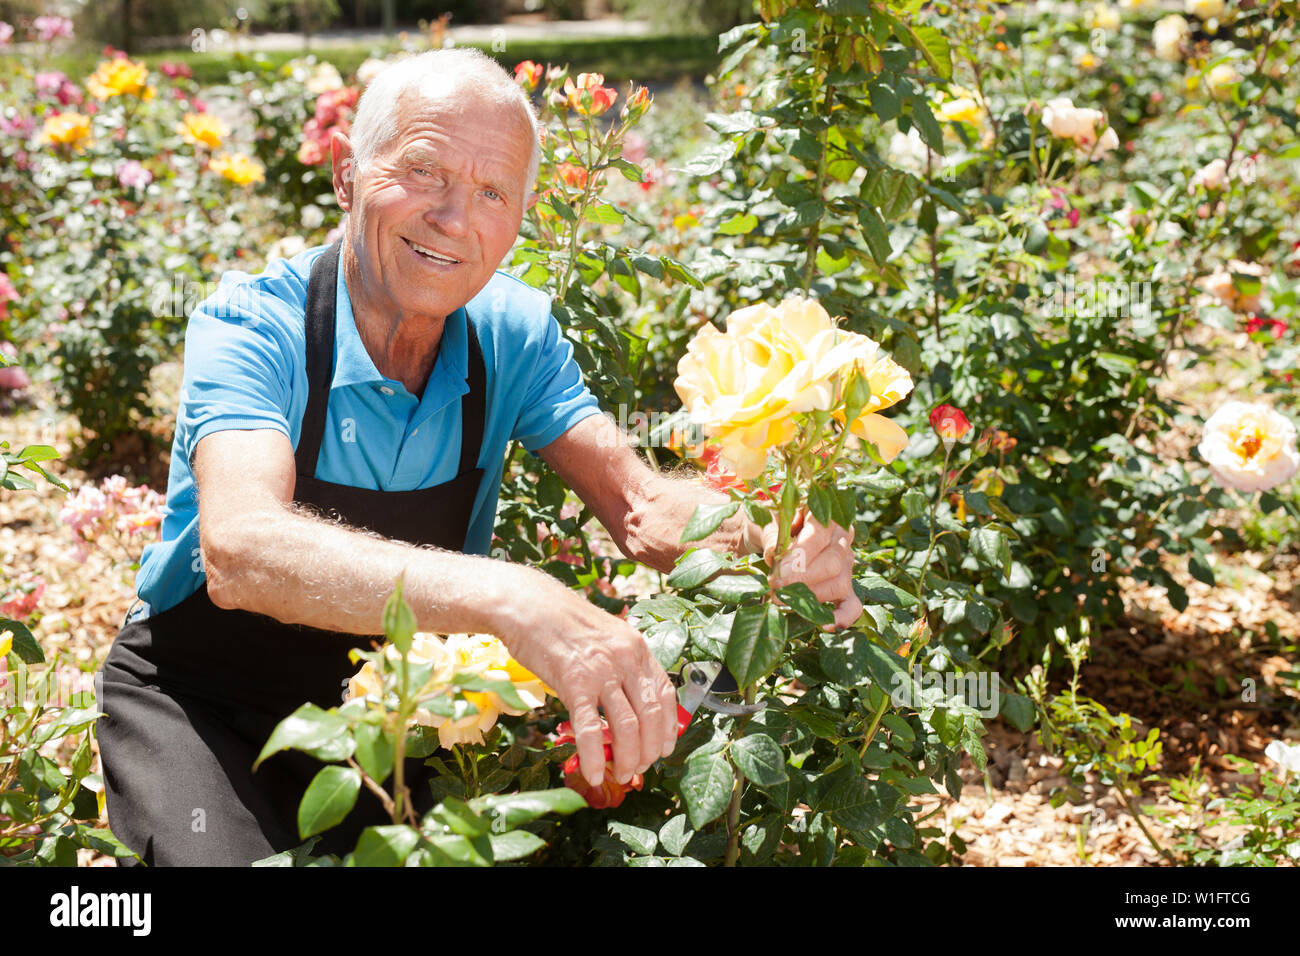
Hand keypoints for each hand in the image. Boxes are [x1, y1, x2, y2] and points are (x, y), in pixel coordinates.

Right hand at [494, 569, 678, 787]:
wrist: (528, 605)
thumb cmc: (562, 623)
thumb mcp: (605, 637)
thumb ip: (621, 664)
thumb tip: (627, 703)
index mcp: (636, 648)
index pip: (665, 693)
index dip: (668, 726)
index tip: (664, 748)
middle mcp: (625, 659)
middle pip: (650, 715)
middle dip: (649, 750)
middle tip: (640, 768)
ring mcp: (601, 671)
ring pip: (627, 726)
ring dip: (627, 758)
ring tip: (621, 775)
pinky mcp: (574, 682)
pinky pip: (590, 728)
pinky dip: (594, 757)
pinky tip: (593, 773)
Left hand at [763, 508, 860, 629]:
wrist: (766, 533)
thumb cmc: (765, 523)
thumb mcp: (762, 520)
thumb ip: (769, 533)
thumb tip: (773, 553)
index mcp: (824, 512)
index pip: (818, 536)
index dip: (799, 558)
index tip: (777, 575)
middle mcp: (842, 536)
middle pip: (833, 564)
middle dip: (802, 581)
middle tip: (775, 590)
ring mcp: (846, 561)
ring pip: (840, 584)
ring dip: (811, 598)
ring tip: (782, 601)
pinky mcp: (844, 584)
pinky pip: (852, 604)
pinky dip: (842, 617)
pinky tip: (826, 625)